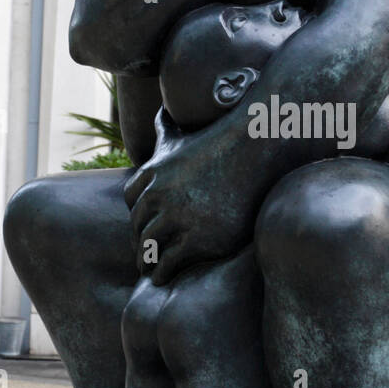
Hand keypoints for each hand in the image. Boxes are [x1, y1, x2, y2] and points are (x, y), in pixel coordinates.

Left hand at [127, 117, 251, 283]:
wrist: (256, 154)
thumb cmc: (221, 144)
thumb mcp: (184, 135)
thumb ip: (165, 127)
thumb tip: (159, 109)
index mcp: (151, 174)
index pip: (132, 204)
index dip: (138, 218)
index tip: (144, 229)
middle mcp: (159, 196)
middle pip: (140, 228)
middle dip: (141, 243)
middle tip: (144, 257)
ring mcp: (178, 219)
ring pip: (151, 247)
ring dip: (148, 262)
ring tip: (152, 271)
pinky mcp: (199, 239)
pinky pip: (170, 262)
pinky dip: (162, 272)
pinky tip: (162, 278)